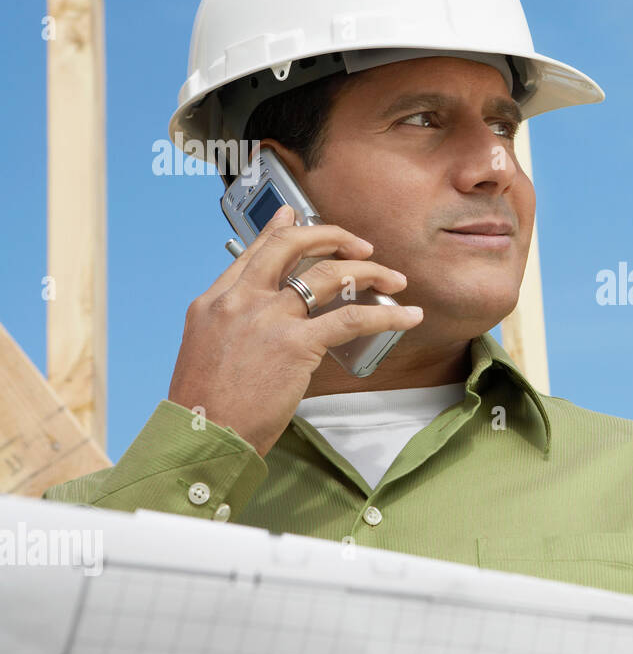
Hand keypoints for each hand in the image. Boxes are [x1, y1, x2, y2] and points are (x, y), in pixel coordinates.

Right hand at [167, 205, 421, 456]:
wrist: (204, 438)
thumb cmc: (208, 408)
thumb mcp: (205, 352)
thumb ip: (232, 325)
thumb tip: (263, 316)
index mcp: (214, 302)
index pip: (253, 251)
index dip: (280, 229)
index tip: (295, 215)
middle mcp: (240, 301)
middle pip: (291, 245)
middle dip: (332, 236)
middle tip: (359, 245)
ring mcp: (268, 319)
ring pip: (329, 275)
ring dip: (370, 271)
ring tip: (394, 279)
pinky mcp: (296, 344)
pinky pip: (354, 318)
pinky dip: (387, 313)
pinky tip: (407, 315)